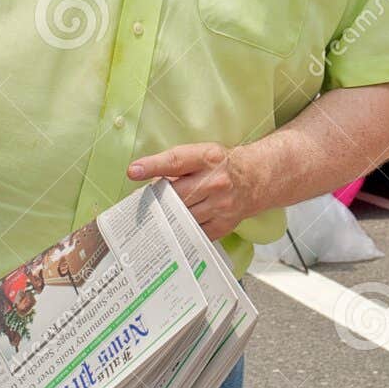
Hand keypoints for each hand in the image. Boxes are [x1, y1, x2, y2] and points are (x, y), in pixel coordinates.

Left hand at [126, 141, 260, 239]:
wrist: (254, 178)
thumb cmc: (220, 164)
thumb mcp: (201, 154)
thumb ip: (176, 166)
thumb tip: (147, 183)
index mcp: (207, 158)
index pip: (176, 161)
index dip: (153, 166)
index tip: (133, 171)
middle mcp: (215, 181)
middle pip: (176, 195)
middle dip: (158, 200)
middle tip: (142, 204)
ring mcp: (221, 205)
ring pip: (183, 216)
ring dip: (168, 217)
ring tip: (158, 217)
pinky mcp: (223, 224)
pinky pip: (194, 233)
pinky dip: (182, 230)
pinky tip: (176, 228)